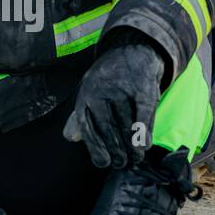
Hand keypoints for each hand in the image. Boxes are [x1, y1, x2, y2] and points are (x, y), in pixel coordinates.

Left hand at [63, 32, 165, 168]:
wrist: (133, 51)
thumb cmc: (109, 80)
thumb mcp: (89, 93)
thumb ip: (80, 116)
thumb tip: (71, 137)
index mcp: (86, 95)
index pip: (88, 125)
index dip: (95, 146)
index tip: (103, 162)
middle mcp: (102, 91)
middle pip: (108, 127)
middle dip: (115, 149)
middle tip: (121, 163)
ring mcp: (123, 87)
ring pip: (126, 123)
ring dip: (131, 145)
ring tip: (135, 158)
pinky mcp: (143, 86)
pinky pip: (143, 112)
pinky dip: (144, 131)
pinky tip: (144, 145)